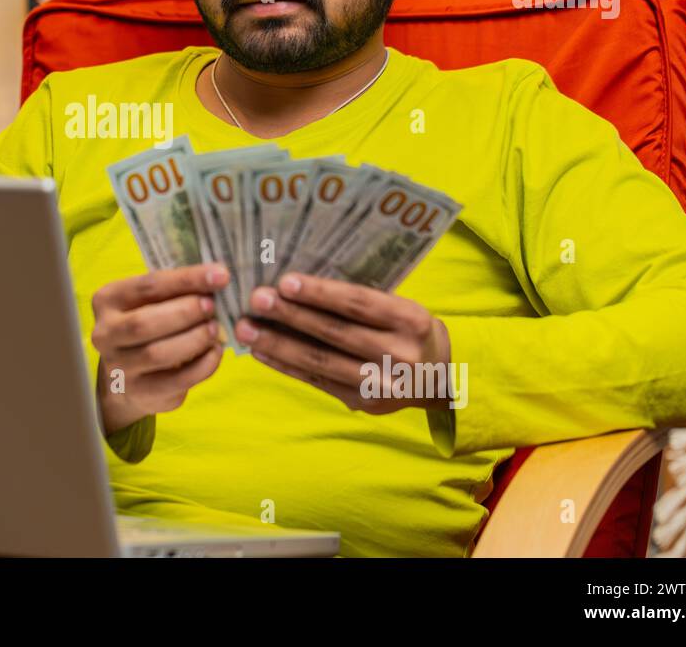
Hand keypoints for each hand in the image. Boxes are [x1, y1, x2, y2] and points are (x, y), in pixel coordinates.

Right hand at [91, 263, 228, 435]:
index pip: (148, 285)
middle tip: (213, 306)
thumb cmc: (147, 329)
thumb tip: (217, 278)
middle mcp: (105, 333)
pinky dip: (202, 365)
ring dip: (195, 339)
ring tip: (215, 329)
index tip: (221, 275)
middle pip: (145, 322)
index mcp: (107, 300)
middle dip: (186, 312)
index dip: (187, 279)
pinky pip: (175, 381)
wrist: (127, 380)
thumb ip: (176, 291)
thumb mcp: (151, 304)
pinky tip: (215, 352)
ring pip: (158, 353)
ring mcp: (118, 367)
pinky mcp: (138, 393)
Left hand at [236, 272, 452, 413]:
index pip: (359, 304)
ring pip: (321, 361)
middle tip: (256, 300)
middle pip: (335, 332)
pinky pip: (317, 381)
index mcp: (411, 321)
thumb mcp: (399, 307)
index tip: (285, 282)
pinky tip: (261, 351)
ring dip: (278, 344)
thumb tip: (297, 284)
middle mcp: (400, 355)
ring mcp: (382, 384)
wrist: (439, 378)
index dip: (320, 293)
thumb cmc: (407, 330)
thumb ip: (360, 300)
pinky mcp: (364, 403)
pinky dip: (286, 365)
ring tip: (247, 329)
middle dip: (290, 316)